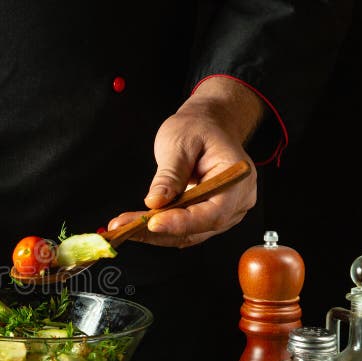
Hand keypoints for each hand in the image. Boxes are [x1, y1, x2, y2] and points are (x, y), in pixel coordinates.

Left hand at [108, 77, 263, 246]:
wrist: (207, 126)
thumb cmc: (198, 128)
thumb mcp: (179, 142)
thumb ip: (170, 175)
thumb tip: (156, 202)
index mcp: (238, 177)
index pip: (214, 212)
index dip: (183, 222)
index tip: (152, 223)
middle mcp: (237, 200)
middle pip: (199, 228)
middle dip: (159, 230)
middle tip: (124, 227)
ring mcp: (225, 212)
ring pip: (189, 234)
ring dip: (154, 234)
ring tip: (123, 227)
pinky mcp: (207, 216)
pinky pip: (184, 230)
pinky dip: (159, 229)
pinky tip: (135, 225)